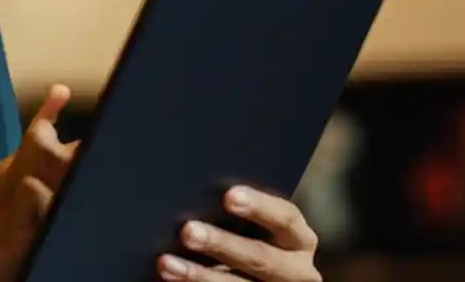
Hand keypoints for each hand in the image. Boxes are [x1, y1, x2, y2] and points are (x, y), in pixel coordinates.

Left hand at [157, 187, 321, 281]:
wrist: (260, 279)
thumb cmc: (249, 240)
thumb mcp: (255, 230)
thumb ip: (235, 215)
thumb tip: (192, 192)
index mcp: (298, 240)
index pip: (285, 218)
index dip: (259, 206)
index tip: (229, 196)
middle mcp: (297, 271)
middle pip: (260, 257)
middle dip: (222, 244)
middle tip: (188, 231)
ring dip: (200, 275)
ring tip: (166, 264)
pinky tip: (172, 281)